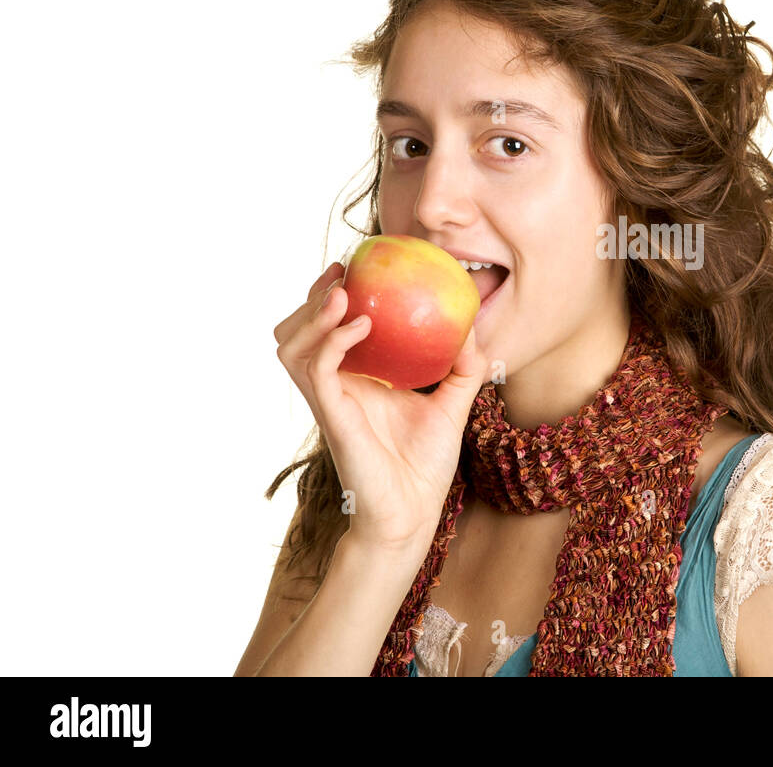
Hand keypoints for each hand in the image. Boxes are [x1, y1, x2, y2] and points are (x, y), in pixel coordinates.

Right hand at [273, 261, 487, 549]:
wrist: (413, 514)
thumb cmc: (425, 465)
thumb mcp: (452, 405)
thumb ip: (462, 367)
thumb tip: (475, 327)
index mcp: (354, 380)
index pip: (328, 328)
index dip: (332, 294)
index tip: (357, 265)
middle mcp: (334, 387)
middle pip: (297, 331)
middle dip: (310, 297)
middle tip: (341, 272)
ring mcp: (328, 401)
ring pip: (291, 347)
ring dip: (311, 314)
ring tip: (342, 293)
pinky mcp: (331, 416)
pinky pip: (317, 371)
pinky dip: (331, 341)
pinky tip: (360, 327)